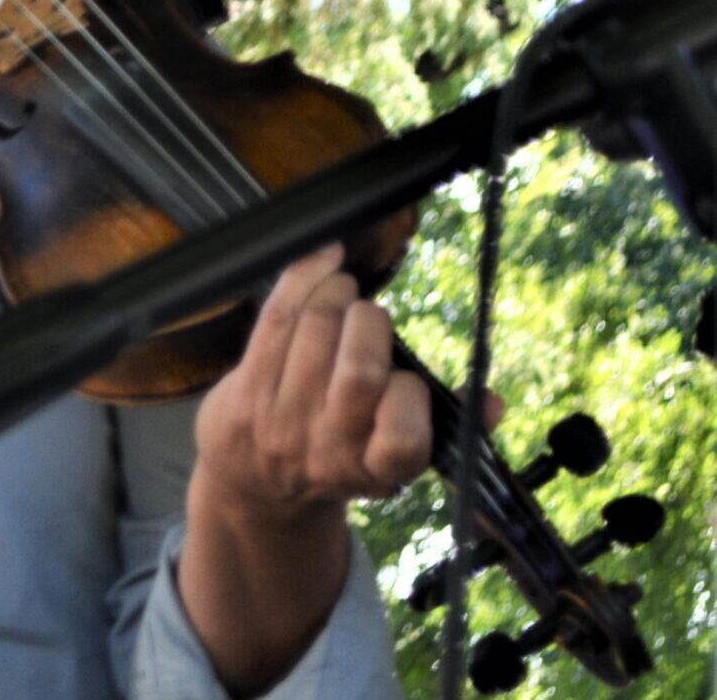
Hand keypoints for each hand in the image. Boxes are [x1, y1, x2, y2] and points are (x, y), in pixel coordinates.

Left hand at [192, 243, 432, 521]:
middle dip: (371, 325)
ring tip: (341, 290)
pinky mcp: (244, 387)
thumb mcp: (389, 459)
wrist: (254, 480)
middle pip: (358, 370)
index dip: (411, 394)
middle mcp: (326, 449)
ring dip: (336, 293)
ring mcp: (280, 419)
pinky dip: (304, 276)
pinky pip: (277, 316)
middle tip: (370, 316)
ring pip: (315, 330)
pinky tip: (324, 259)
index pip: (405, 438)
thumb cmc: (336, 452)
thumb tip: (495, 402)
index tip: (405, 378)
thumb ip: (441, 426)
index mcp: (373, 470)